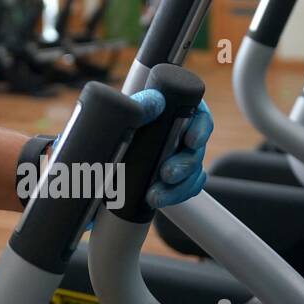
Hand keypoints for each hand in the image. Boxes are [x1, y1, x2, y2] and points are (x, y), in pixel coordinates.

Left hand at [128, 91, 212, 208]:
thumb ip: (141, 102)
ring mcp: (180, 154)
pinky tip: (163, 200)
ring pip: (191, 173)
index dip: (200, 130)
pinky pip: (186, 187)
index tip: (190, 141)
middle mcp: (184, 132)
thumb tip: (153, 102)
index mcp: (180, 109)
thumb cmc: (119, 115)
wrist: (103, 137)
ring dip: (178, 187)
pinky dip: (177, 195)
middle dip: (184, 165)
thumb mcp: (130, 105)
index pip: (201, 117)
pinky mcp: (174, 173)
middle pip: (196, 150)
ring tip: (155, 196)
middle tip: (166, 174)